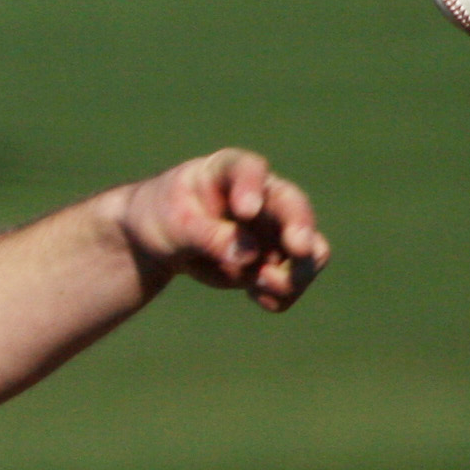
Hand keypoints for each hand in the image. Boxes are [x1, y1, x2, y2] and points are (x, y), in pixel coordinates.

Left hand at [117, 149, 329, 311]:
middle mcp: (264, 195)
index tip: (246, 210)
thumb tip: (250, 256)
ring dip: (292, 274)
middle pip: (294, 208)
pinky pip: (294, 280)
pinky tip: (259, 300)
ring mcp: (274, 229)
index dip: (252, 187)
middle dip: (299, 230)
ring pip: (308, 250)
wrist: (161, 240)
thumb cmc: (165, 216)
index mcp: (229, 170)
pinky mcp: (272, 260)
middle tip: (299, 250)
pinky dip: (282, 294)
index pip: (246, 169)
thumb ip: (209, 236)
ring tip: (260, 284)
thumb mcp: (175, 225)